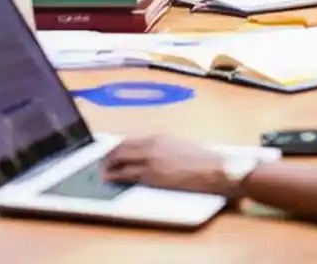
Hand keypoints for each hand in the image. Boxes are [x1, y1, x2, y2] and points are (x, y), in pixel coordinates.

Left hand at [103, 136, 225, 193]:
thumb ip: (163, 148)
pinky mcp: (152, 176)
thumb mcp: (180, 146)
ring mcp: (150, 160)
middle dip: (109, 156)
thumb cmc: (202, 161)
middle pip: (121, 148)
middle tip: (103, 162)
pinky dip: (116, 176)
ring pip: (120, 160)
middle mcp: (151, 146)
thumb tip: (150, 154)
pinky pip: (127, 174)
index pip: (130, 141)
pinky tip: (112, 179)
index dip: (118, 148)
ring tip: (104, 171)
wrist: (213, 170)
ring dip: (109, 165)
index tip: (112, 153)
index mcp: (159, 137)